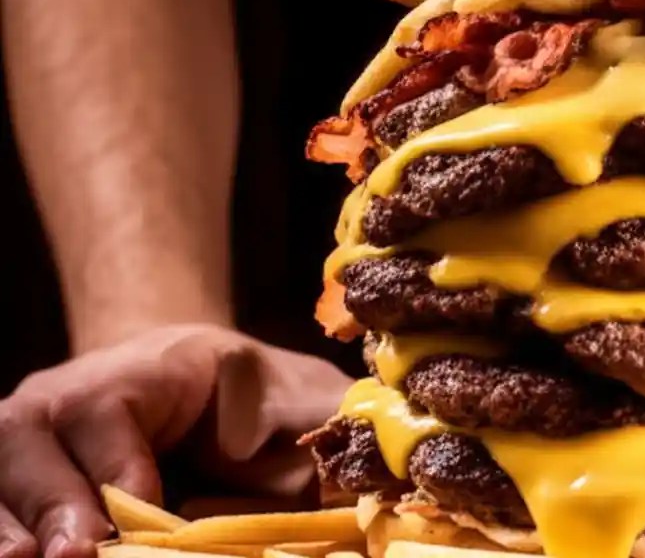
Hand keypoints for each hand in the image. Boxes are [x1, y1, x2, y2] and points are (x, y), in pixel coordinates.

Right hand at [0, 325, 351, 557]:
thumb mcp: (294, 398)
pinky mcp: (18, 477)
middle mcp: (71, 391)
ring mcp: (33, 434)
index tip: (138, 507)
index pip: (107, 406)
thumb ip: (308, 426)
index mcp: (148, 368)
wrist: (198, 384)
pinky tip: (12, 554)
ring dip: (4, 518)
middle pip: (27, 434)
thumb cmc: (255, 397)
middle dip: (50, 499)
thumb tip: (346, 468)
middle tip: (72, 554)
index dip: (115, 462)